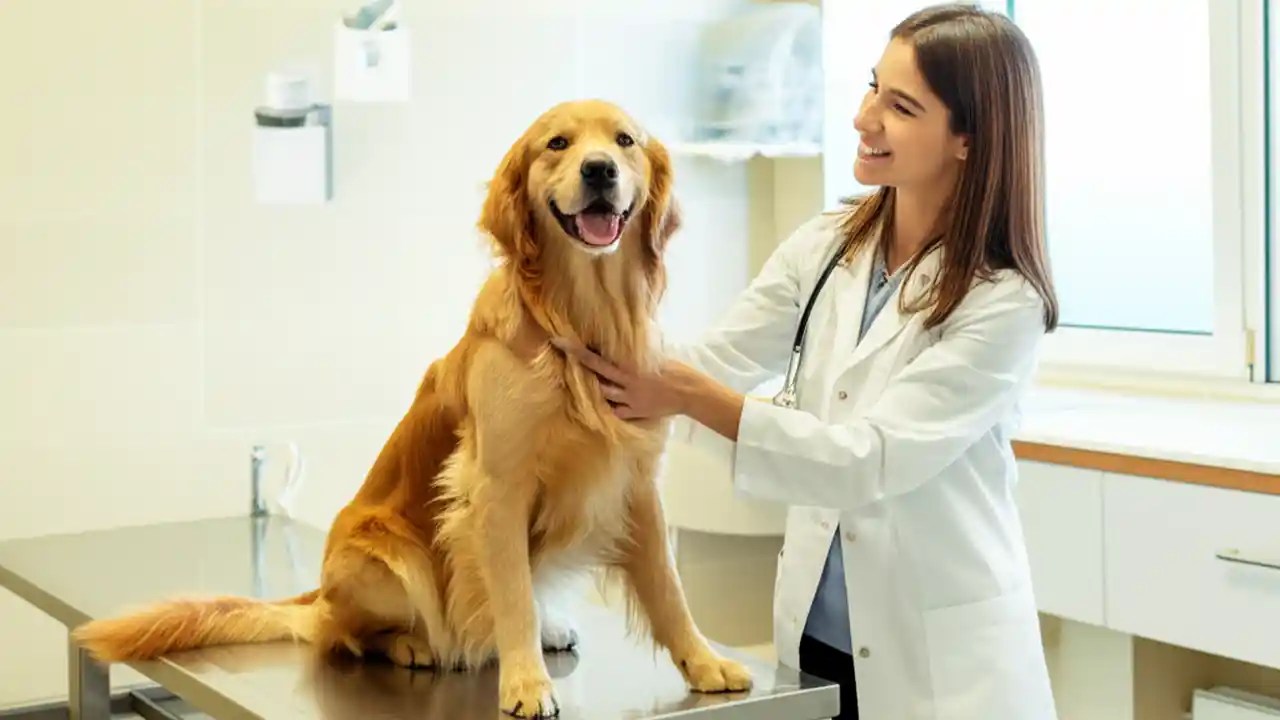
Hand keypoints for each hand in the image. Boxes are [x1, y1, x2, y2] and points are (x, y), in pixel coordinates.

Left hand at [551, 338, 694, 420]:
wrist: (690, 392)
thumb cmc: (676, 369)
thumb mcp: (657, 353)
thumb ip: (638, 349)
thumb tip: (629, 331)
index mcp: (631, 367)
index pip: (598, 359)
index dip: (578, 351)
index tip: (560, 342)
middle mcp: (626, 384)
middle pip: (596, 376)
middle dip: (579, 367)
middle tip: (562, 356)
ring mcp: (630, 400)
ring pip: (603, 395)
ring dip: (593, 388)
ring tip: (582, 381)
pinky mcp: (636, 412)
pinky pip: (616, 411)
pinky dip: (609, 407)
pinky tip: (604, 403)